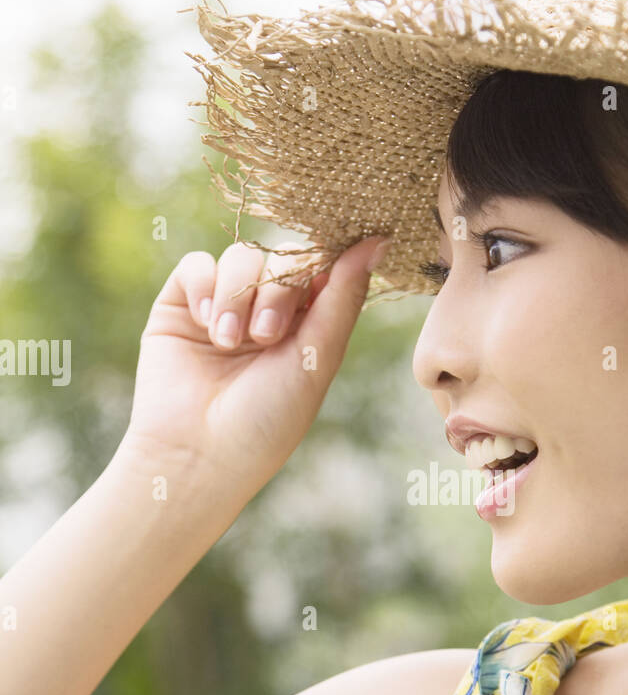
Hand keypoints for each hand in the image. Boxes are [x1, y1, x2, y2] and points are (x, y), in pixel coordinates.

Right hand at [120, 235, 389, 501]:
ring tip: (229, 342)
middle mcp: (267, 312)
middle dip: (278, 291)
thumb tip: (378, 240)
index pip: (323, 268)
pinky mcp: (181, 304)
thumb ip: (343, 297)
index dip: (324, 261)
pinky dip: (205, 288)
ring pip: (241, 257)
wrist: (196, 453)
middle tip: (268, 337)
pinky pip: (197, 265)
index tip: (324, 268)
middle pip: (283, 258)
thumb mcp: (316, 359)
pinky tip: (206, 325)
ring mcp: (224, 306)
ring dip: (238, 295)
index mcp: (309, 327)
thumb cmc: (266, 421)